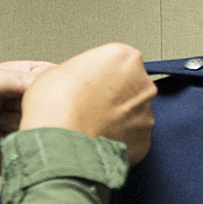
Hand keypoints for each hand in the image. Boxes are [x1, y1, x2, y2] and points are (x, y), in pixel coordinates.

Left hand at [0, 60, 54, 176]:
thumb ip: (16, 79)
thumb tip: (46, 80)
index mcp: (23, 79)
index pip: (53, 78)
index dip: (51, 85)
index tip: (37, 92)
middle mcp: (27, 103)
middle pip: (52, 106)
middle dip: (32, 109)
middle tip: (9, 109)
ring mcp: (25, 126)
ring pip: (44, 128)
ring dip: (21, 127)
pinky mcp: (22, 148)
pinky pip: (34, 149)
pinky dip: (21, 145)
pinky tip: (1, 138)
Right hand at [20, 42, 155, 163]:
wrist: (60, 145)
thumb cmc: (57, 108)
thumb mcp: (56, 72)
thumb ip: (78, 72)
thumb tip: (71, 81)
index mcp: (125, 58)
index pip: (118, 61)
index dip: (100, 74)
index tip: (89, 83)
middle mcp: (143, 84)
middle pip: (131, 87)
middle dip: (114, 96)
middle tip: (90, 106)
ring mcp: (146, 115)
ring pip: (133, 114)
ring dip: (117, 119)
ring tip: (91, 125)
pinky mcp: (144, 141)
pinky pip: (132, 138)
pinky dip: (119, 140)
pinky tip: (99, 139)